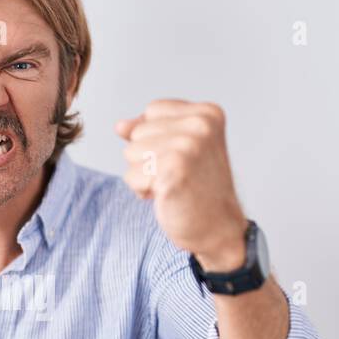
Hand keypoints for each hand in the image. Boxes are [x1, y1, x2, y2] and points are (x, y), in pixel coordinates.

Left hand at [115, 99, 247, 269]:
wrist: (218, 228)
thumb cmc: (198, 189)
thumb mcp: (179, 149)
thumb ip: (151, 130)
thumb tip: (120, 126)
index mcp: (206, 113)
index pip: (153, 110)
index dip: (155, 138)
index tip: (181, 158)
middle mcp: (200, 125)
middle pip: (138, 132)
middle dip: (148, 158)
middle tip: (177, 175)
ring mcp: (187, 147)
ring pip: (131, 153)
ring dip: (144, 175)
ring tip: (171, 185)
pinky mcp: (173, 171)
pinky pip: (132, 175)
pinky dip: (142, 190)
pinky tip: (166, 196)